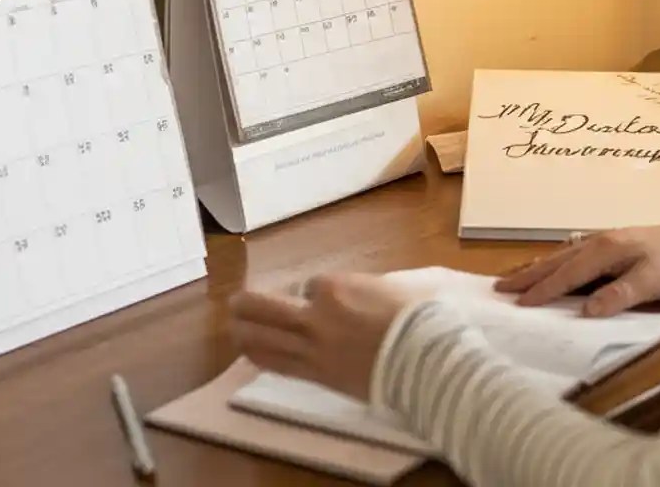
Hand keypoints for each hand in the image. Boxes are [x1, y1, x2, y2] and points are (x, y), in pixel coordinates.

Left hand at [229, 273, 412, 400]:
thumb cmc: (418, 319)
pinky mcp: (318, 376)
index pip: (308, 284)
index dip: (308, 289)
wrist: (426, 361)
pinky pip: (280, 365)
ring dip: (245, 330)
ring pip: (265, 338)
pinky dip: (261, 356)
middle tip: (237, 301)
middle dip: (250, 303)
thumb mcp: (391, 287)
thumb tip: (361, 289)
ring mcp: (314, 348)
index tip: (311, 294)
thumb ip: (368, 286)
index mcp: (337, 288)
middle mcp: (317, 316)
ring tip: (233, 326)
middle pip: (268, 307)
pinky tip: (248, 353)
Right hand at [496, 223, 659, 316]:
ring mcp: (601, 240)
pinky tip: (551, 263)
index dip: (543, 290)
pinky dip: (555, 260)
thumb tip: (586, 310)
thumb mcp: (650, 283)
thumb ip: (618, 295)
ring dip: (537, 267)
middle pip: (555, 262)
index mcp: (604, 251)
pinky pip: (572, 252)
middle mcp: (597, 242)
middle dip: (528, 275)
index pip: (566, 275)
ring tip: (515, 275)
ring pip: (561, 255)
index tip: (520, 303)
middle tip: (500, 286)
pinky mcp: (609, 242)